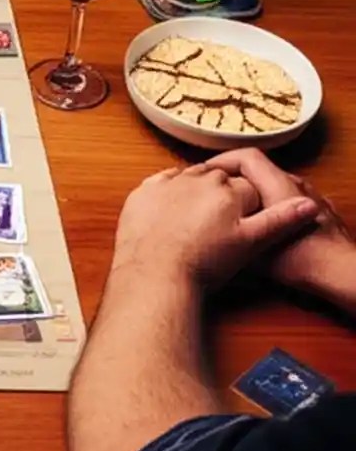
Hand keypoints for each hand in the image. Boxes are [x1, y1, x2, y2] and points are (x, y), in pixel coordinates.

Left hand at [112, 162, 317, 286]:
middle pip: (220, 178)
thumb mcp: (250, 244)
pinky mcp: (143, 192)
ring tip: (196, 216)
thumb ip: (279, 220)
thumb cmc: (205, 264)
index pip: (248, 188)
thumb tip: (307, 205)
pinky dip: (169, 190)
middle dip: (223, 194)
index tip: (242, 224)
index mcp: (229, 191)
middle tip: (218, 223)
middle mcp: (199, 180)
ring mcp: (168, 184)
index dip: (249, 206)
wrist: (155, 274)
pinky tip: (171, 205)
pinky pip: (161, 182)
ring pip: (191, 176)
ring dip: (197, 188)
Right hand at [207, 149, 354, 293]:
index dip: (223, 161)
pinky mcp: (322, 211)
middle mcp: (296, 183)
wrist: (342, 273)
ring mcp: (312, 196)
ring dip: (256, 194)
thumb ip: (231, 232)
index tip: (205, 175)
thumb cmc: (299, 259)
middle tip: (216, 198)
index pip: (246, 156)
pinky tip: (270, 227)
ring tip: (241, 214)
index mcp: (277, 184)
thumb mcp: (252, 249)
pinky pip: (292, 200)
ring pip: (276, 186)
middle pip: (259, 171)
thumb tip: (213, 229)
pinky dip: (276, 206)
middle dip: (235, 181)